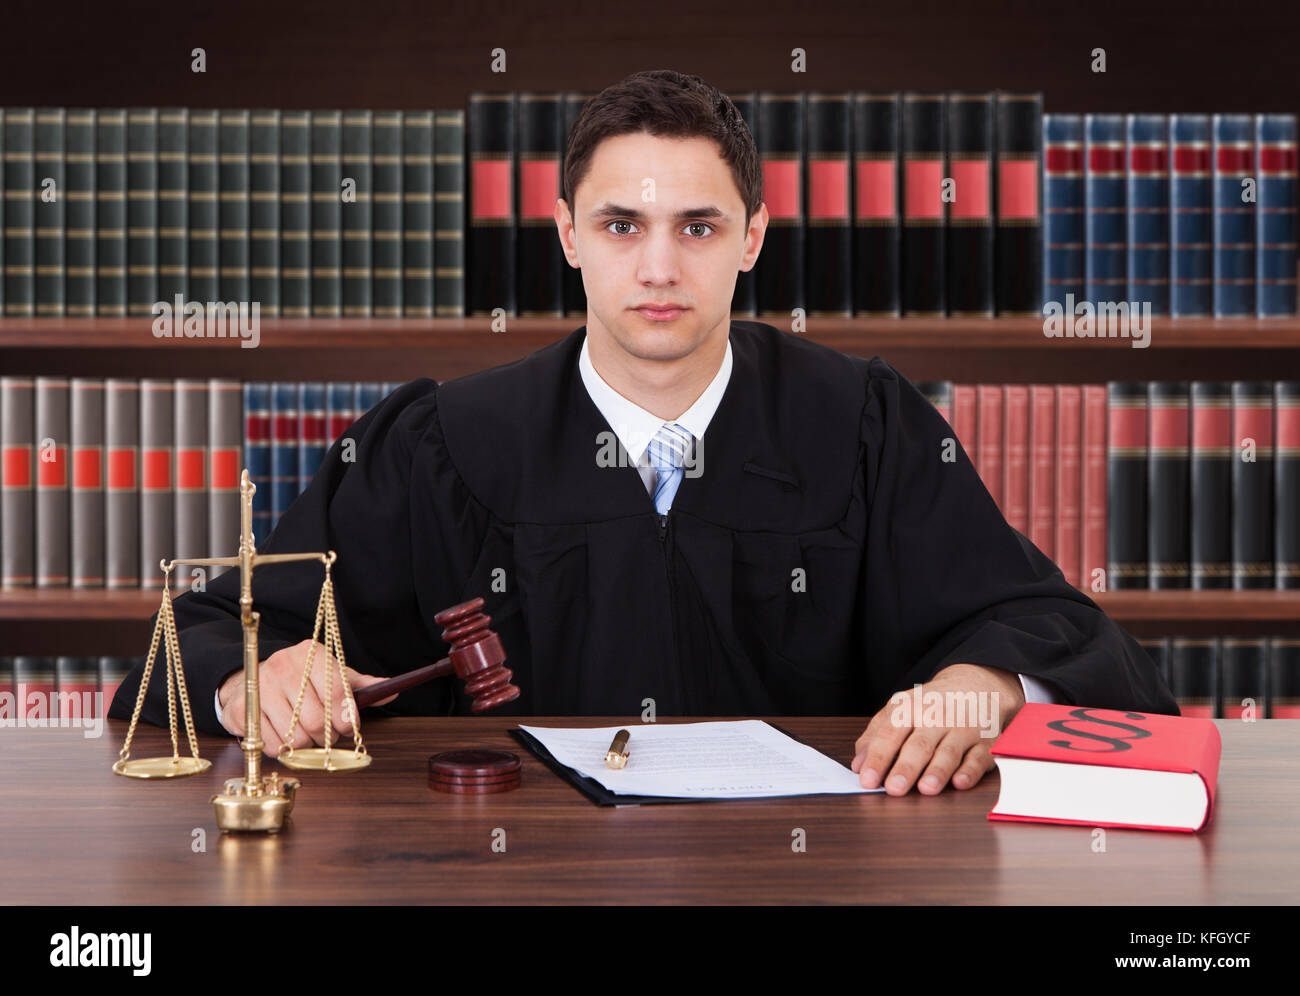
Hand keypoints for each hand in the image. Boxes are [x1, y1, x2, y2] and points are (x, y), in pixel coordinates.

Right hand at [217, 639, 396, 755]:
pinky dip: (282, 748)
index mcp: (311, 654)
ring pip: (294, 737)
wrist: (251, 678)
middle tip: (326, 732)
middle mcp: (284, 666)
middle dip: (326, 735)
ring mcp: (260, 687)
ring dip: (305, 744)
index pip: (337, 691)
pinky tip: (282, 733)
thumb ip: (359, 686)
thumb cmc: (300, 680)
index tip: (351, 726)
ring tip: (304, 732)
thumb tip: (392, 691)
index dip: (348, 717)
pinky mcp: (241, 709)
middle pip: (316, 721)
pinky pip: (271, 745)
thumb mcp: (331, 675)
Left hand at [850, 662, 1025, 794]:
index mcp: (910, 709)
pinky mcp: (986, 743)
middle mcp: (936, 718)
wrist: (976, 685)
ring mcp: (963, 730)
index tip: (867, 780)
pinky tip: (960, 782)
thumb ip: (876, 734)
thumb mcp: (899, 708)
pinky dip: (970, 770)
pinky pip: (979, 757)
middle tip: (894, 788)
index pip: (890, 734)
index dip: (878, 757)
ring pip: (949, 752)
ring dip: (937, 771)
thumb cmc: (931, 703)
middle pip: (919, 745)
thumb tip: (858, 765)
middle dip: (906, 767)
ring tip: (926, 789)